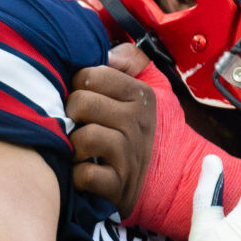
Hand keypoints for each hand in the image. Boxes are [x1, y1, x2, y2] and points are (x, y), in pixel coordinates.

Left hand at [67, 44, 156, 214]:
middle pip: (80, 103)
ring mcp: (129, 156)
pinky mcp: (119, 186)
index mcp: (141, 95)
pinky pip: (86, 175)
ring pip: (82, 138)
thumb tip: (110, 54)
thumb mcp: (147, 90)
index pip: (91, 75)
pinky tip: (85, 171)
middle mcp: (137, 123)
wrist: (168, 183)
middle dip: (72, 115)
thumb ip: (131, 61)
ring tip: (82, 148)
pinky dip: (79, 176)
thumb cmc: (141, 132)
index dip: (79, 85)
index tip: (86, 96)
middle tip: (79, 124)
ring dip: (74, 145)